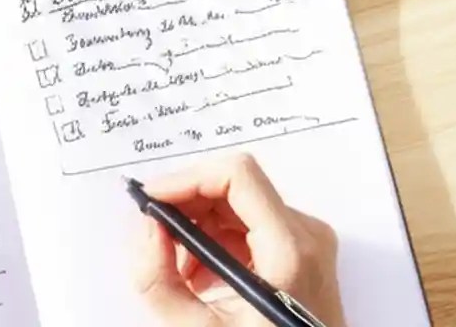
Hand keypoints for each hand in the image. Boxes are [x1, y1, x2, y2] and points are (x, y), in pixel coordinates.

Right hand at [131, 153, 345, 326]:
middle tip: (155, 238)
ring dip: (198, 227)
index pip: (236, 175)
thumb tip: (147, 228)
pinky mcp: (304, 253)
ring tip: (177, 269)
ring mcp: (309, 242)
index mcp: (289, 250)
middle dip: (186, 207)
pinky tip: (200, 277)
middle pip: (235, 187)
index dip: (186, 180)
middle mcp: (306, 235)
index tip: (152, 201)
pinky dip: (217, 241)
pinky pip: (252, 225)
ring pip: (239, 204)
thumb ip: (158, 280)